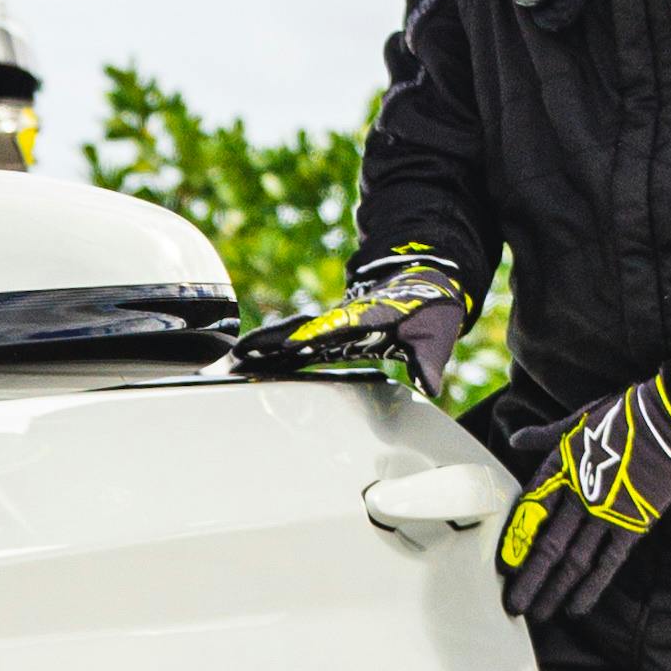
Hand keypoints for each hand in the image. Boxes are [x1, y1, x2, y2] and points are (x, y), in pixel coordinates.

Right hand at [236, 251, 466, 394]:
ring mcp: (334, 326)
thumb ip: (428, 361)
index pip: (337, 326)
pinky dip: (274, 351)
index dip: (315, 335)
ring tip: (235, 359)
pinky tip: (252, 363)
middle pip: (302, 327)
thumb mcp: (435, 335)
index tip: (292, 344)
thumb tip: (430, 387)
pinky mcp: (330, 335)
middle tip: (241, 352)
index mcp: (367, 316)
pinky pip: (297, 343)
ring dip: (266, 345)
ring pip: (293, 333)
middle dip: (272, 339)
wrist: (424, 283)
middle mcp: (344, 319)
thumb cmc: (429, 311)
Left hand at [496, 336, 670, 620]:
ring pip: (573, 560)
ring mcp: (605, 513)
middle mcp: (577, 497)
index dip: (515, 541)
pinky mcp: (633, 523)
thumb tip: (516, 438)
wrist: (668, 418)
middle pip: (547, 545)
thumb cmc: (623, 415)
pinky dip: (591, 587)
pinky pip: (608, 562)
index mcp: (559, 471)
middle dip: (529, 579)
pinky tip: (576, 608)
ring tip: (538, 614)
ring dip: (554, 589)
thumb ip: (545, 436)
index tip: (502, 567)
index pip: (529, 514)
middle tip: (513, 606)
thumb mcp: (576, 421)